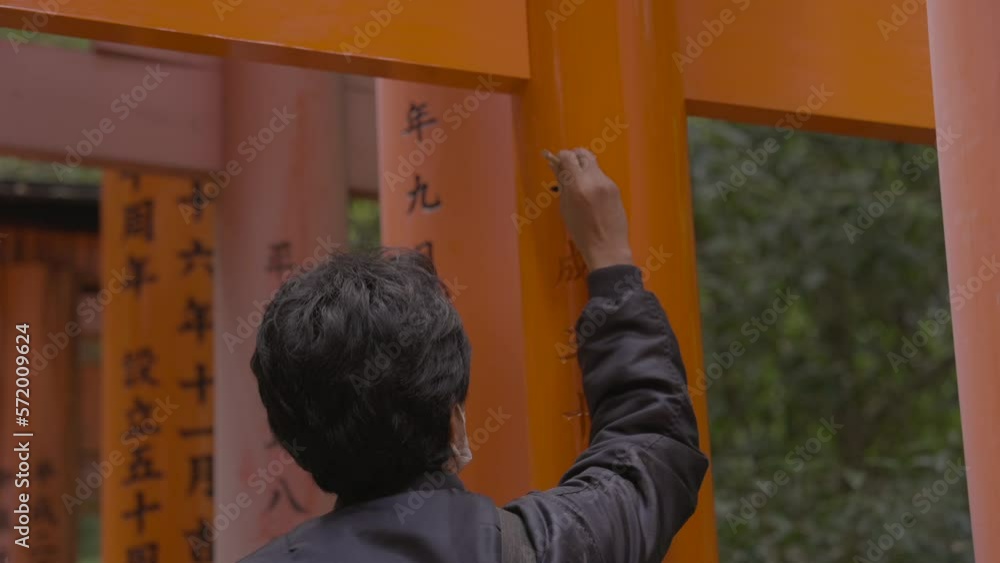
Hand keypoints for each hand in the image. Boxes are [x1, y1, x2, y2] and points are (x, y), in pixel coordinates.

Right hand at [549, 148, 632, 270]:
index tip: (558, 163)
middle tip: (569, 169)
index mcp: (577, 187)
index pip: (568, 157)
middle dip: (574, 157)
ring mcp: (607, 183)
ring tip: (580, 184)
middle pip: (583, 154)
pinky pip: (601, 176)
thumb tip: (556, 166)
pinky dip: (593, 179)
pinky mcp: (615, 188)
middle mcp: (593, 180)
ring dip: (584, 168)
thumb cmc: (582, 233)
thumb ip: (562, 185)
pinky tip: (591, 195)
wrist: (608, 247)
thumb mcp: (566, 208)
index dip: (561, 157)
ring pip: (593, 164)